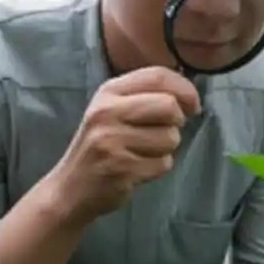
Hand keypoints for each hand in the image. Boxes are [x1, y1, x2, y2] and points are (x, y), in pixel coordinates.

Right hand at [47, 66, 198, 221]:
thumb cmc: (100, 145)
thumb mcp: (113, 110)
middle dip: (177, 122)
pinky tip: (138, 168)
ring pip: (170, 137)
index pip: (157, 76)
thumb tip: (189, 97)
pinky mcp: (122, 168)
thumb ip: (145, 96)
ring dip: (167, 148)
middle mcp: (108, 112)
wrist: (71, 188)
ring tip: (144, 152)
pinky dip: (158, 168)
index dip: (184, 89)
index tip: (192, 105)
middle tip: (164, 131)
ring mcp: (113, 141)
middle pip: (169, 106)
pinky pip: (163, 164)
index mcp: (108, 92)